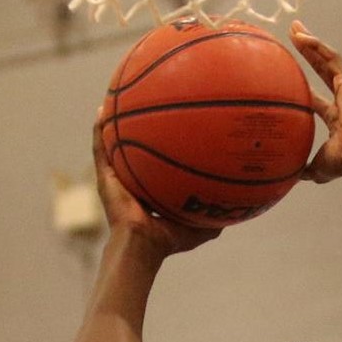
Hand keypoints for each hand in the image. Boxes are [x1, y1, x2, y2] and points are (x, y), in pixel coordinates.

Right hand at [91, 111, 220, 254]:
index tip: (173, 125)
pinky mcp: (104, 178)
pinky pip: (99, 149)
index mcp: (152, 191)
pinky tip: (101, 110)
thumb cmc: (170, 239)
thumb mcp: (201, 226)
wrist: (143, 244)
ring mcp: (117, 180)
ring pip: (112, 145)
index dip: (163, 146)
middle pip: (134, 149)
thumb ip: (218, 215)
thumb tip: (243, 206)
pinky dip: (99, 130)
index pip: (157, 164)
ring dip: (113, 123)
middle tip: (145, 103)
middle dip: (138, 128)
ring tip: (116, 98)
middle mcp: (133, 182)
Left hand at [292, 22, 341, 181]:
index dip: (302, 86)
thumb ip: (303, 168)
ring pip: (326, 58)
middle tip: (293, 38)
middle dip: (307, 53)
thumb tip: (288, 177)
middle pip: (321, 70)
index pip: (316, 98)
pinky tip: (301, 37)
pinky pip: (331, 57)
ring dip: (310, 43)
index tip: (288, 77)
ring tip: (294, 28)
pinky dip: (316, 46)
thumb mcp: (317, 167)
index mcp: (337, 116)